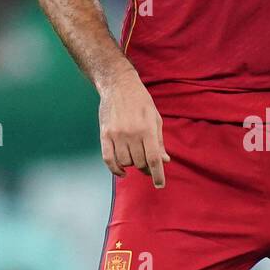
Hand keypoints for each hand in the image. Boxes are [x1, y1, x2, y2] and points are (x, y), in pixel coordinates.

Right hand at [98, 67, 169, 185]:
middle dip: (145, 168)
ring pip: (125, 162)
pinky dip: (115, 169)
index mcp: (147, 129)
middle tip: (148, 166)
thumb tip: (165, 160)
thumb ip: (159, 141)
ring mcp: (116, 135)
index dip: (157, 175)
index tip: (160, 185)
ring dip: (131, 165)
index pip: (153, 158)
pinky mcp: (105, 134)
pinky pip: (108, 159)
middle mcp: (131, 133)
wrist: (118, 85)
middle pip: (139, 162)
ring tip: (135, 158)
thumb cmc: (141, 101)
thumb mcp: (155, 118)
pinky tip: (122, 172)